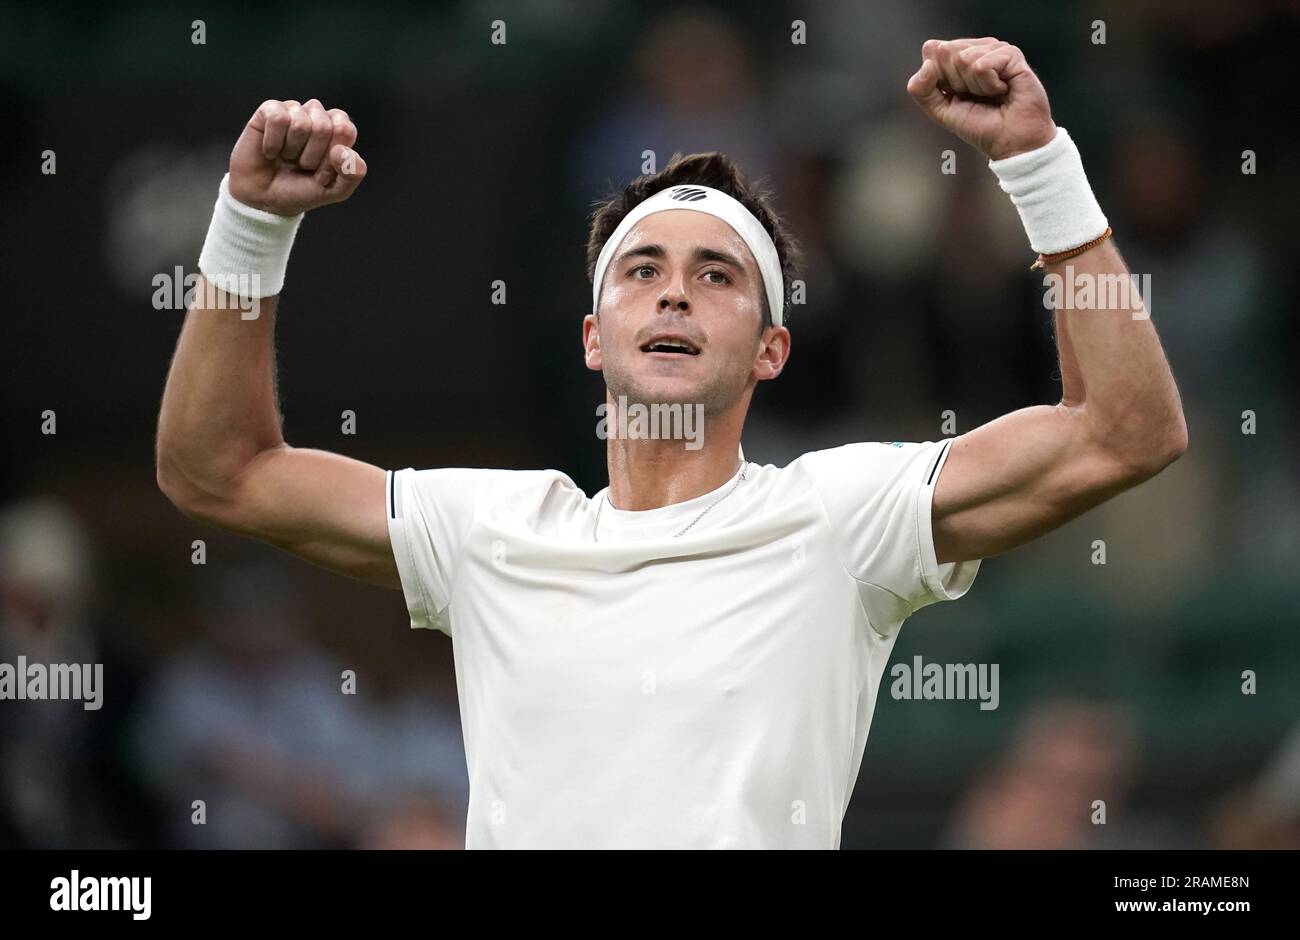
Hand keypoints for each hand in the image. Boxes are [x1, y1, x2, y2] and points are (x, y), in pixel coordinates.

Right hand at [227, 98, 367, 214]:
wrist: (266, 198)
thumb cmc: (301, 190)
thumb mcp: (336, 190)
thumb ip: (352, 174)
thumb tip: (341, 151)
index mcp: (338, 129)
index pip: (345, 130)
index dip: (332, 158)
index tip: (322, 174)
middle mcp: (317, 114)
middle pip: (323, 127)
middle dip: (311, 156)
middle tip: (302, 166)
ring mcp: (294, 110)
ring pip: (300, 124)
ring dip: (292, 151)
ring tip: (287, 157)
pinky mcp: (269, 109)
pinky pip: (277, 119)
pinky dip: (273, 143)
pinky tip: (271, 150)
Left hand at [906, 38, 1055, 160]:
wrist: (1010, 141)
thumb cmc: (980, 126)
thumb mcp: (940, 110)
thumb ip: (921, 89)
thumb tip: (927, 64)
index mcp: (956, 58)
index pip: (931, 51)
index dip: (938, 79)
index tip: (957, 95)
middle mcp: (975, 49)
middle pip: (946, 51)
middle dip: (956, 82)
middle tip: (976, 96)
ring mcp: (994, 49)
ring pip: (964, 58)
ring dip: (975, 86)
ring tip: (991, 95)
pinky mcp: (1011, 54)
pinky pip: (982, 66)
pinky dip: (988, 85)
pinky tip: (1002, 90)